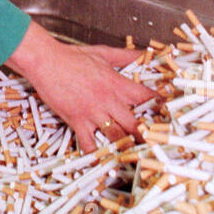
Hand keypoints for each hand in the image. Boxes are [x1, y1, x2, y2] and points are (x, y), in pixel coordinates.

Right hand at [5, 20, 154, 152]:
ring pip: (116, 136)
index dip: (159, 107)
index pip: (146, 97)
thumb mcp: (103, 53)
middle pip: (135, 124)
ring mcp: (93, 112)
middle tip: (156, 145)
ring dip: (126, 147)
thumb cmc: (72, 57)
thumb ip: (126, 55)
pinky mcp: (77, 121)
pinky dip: (95, 153)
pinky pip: (89, 143)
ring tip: (136, 156)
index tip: (167, 115)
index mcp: (117, 83)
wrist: (46, 61)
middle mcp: (108, 100)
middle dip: (147, 136)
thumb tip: (144, 52)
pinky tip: (102, 160)